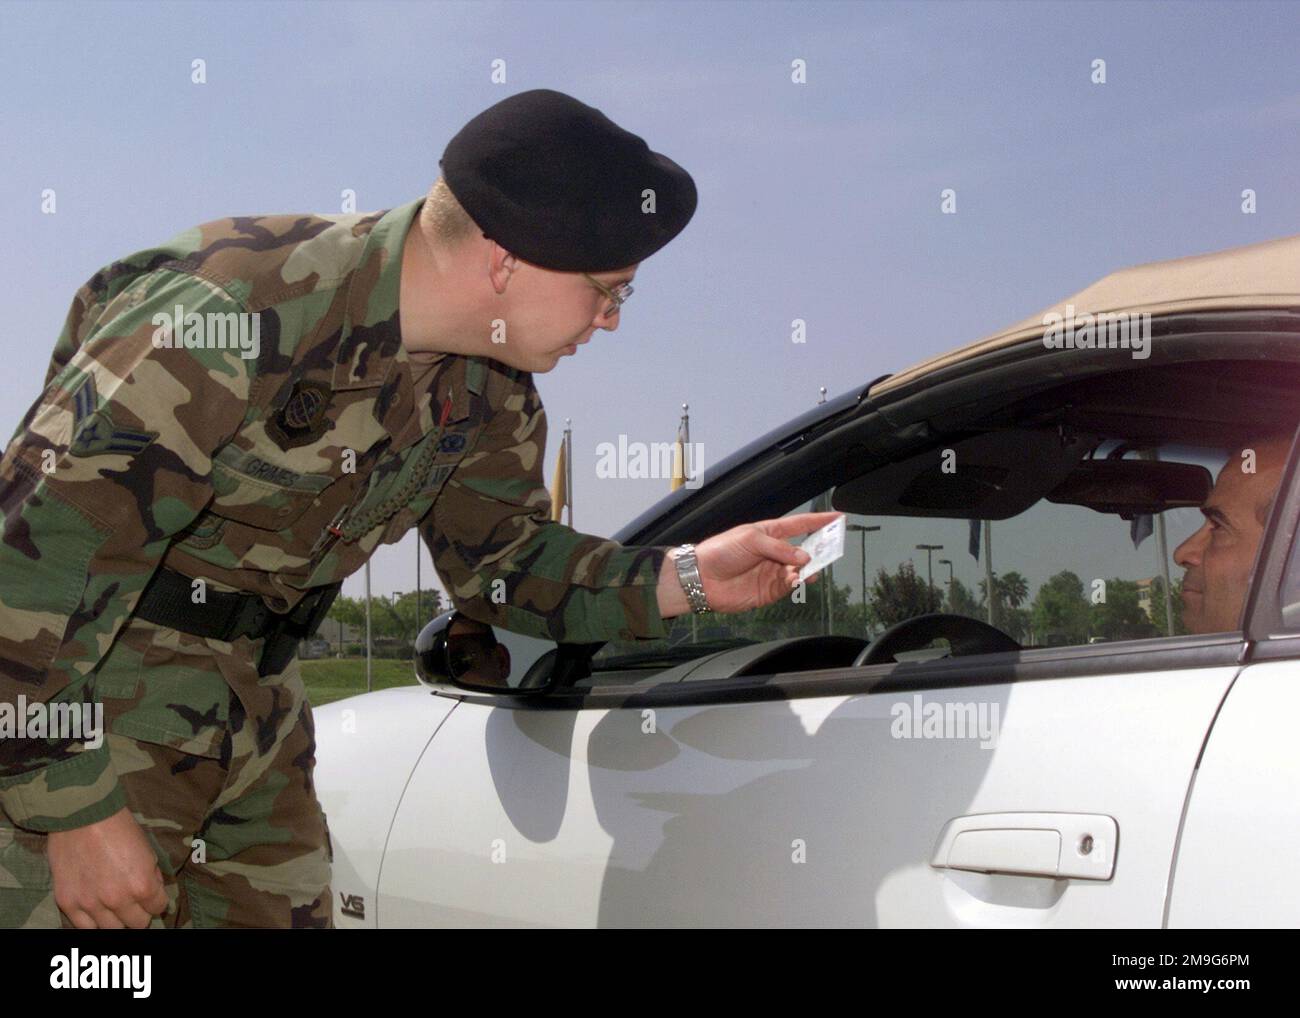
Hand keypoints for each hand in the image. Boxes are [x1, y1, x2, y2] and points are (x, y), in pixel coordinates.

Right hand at [47, 806, 168, 928]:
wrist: (82, 816)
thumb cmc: (119, 828)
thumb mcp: (147, 850)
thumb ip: (151, 876)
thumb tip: (153, 892)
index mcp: (142, 886)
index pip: (157, 908)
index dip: (156, 901)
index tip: (152, 896)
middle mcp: (117, 900)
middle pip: (135, 924)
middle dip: (138, 912)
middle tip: (134, 902)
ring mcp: (90, 904)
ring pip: (111, 929)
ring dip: (116, 919)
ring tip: (114, 906)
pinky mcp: (68, 902)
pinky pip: (84, 927)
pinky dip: (92, 921)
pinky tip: (96, 910)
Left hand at [657, 512, 843, 616]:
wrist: (701, 577)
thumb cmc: (721, 551)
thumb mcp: (751, 539)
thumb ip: (780, 548)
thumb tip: (804, 557)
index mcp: (770, 533)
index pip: (800, 525)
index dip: (819, 521)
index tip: (838, 518)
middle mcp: (774, 553)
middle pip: (805, 550)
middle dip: (819, 550)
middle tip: (831, 550)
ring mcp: (773, 572)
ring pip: (800, 571)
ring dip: (807, 570)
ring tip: (809, 570)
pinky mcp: (769, 591)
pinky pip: (789, 587)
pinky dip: (795, 583)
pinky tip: (795, 580)